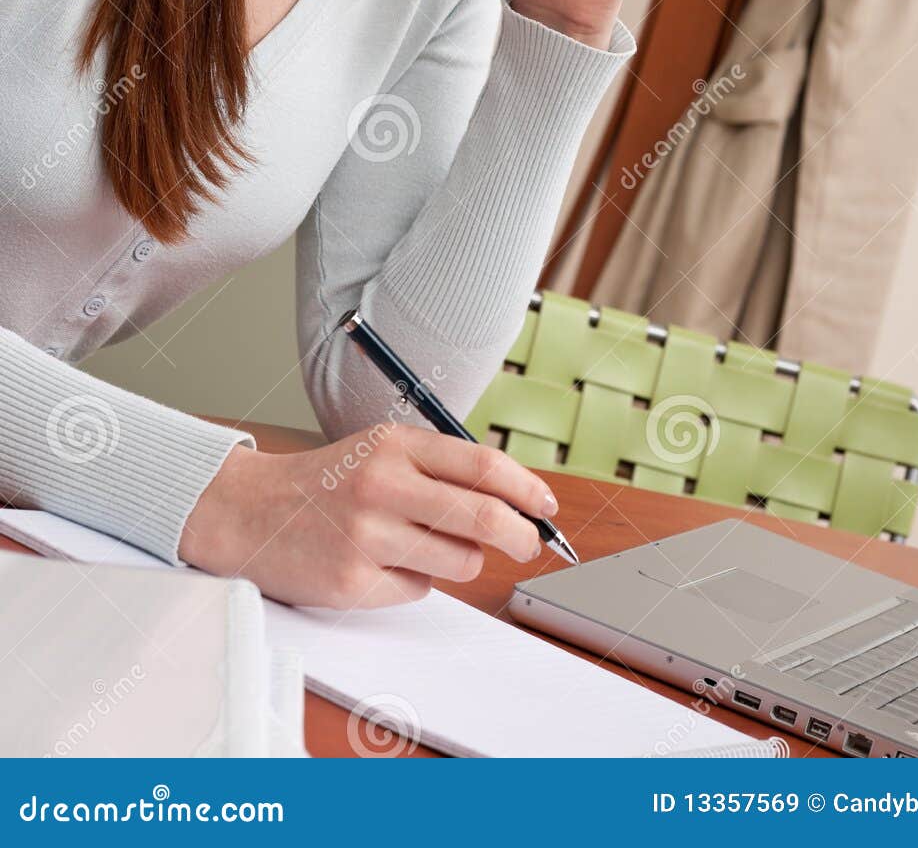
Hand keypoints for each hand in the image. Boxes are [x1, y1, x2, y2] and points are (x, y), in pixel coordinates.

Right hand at [178, 425, 557, 609]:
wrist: (250, 512)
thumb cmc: (328, 482)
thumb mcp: (381, 451)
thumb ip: (439, 468)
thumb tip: (513, 500)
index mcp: (394, 445)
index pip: (481, 466)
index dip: (526, 488)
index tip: (547, 505)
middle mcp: (382, 486)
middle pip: (482, 517)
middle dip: (521, 535)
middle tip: (530, 543)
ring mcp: (366, 537)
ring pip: (459, 561)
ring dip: (462, 560)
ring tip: (429, 547)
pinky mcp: (351, 582)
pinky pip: (418, 590)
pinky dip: (415, 581)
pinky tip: (383, 563)